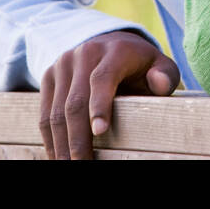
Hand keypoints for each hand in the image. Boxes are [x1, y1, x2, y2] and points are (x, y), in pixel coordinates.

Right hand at [39, 29, 179, 158]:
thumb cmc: (140, 65)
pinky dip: (50, 138)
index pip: (102, 79)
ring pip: (56, 111)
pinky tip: (59, 155)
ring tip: (69, 165)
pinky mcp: (49, 75)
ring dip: (61, 144)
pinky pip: (44, 113)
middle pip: (75, 102)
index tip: (100, 132)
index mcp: (115, 51)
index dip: (99, 106)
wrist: (110, 43)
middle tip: (83, 164)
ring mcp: (63, 64)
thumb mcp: (160, 65)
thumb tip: (159, 84)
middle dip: (78, 138)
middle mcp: (85, 53)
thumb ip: (165, 75)